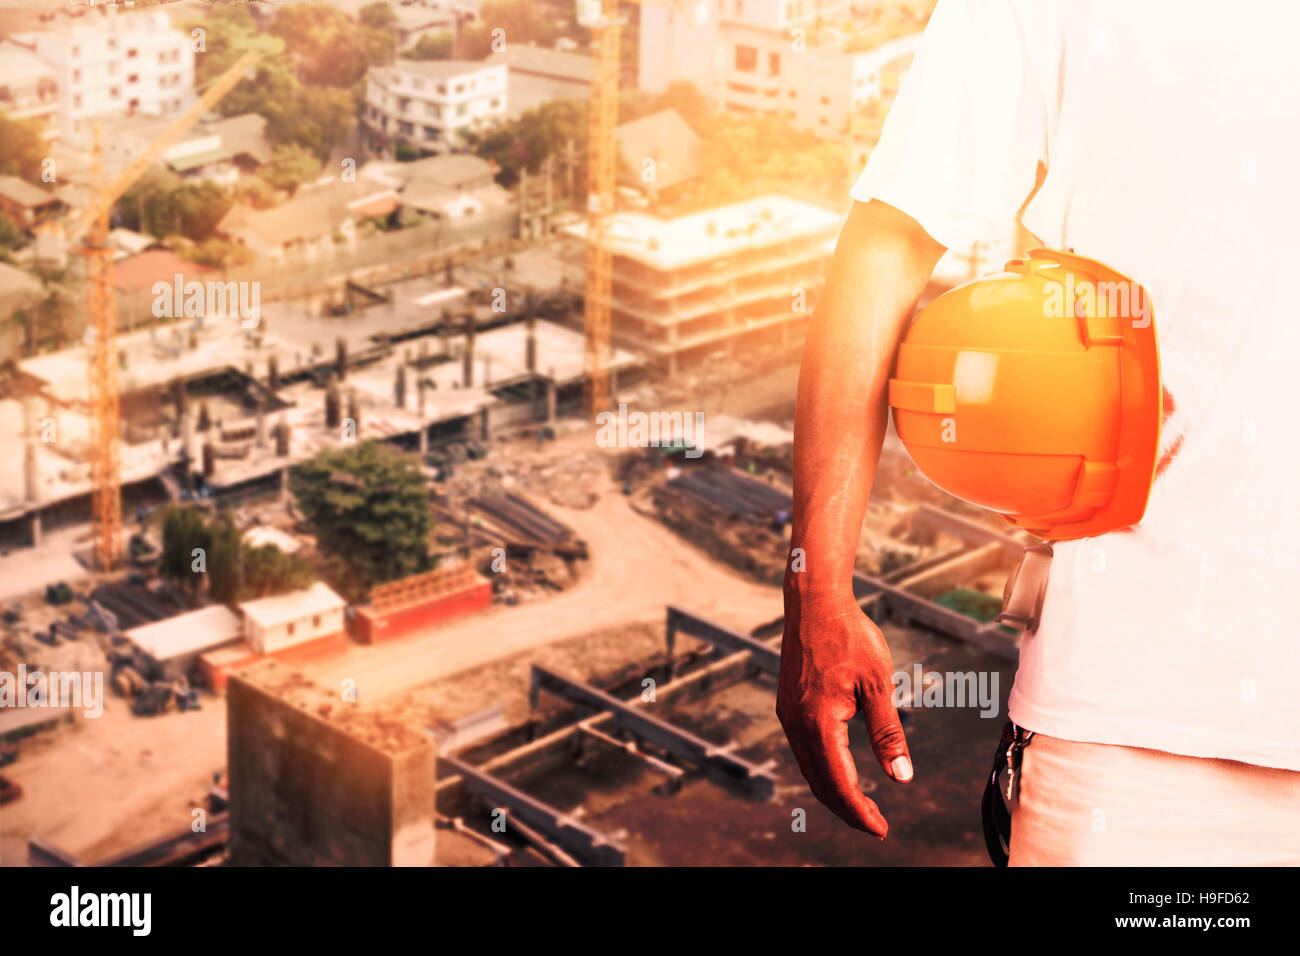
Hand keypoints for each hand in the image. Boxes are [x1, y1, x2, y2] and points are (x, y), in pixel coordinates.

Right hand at [776, 585, 911, 837]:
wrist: (815, 602)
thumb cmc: (849, 636)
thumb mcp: (879, 685)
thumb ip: (887, 734)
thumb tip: (901, 777)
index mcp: (818, 722)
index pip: (839, 783)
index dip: (860, 812)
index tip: (881, 829)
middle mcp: (796, 724)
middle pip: (820, 783)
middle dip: (847, 809)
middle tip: (876, 824)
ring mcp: (788, 714)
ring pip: (809, 768)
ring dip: (834, 791)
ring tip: (862, 803)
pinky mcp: (788, 705)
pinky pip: (804, 749)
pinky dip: (823, 769)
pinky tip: (841, 769)